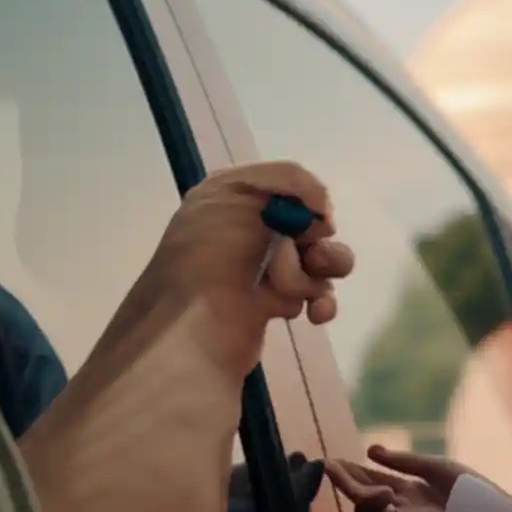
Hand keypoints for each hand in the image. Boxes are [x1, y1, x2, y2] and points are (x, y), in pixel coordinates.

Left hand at [92, 160, 354, 373]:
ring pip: (319, 258)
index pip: (287, 186)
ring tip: (304, 289)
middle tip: (311, 254)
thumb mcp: (235, 193)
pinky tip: (316, 313)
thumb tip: (320, 213)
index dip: (306, 201)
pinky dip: (322, 303)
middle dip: (317, 239)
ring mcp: (263, 268)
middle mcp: (248, 228)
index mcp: (233, 197)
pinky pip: (316, 295)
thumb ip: (290, 181)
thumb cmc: (208, 255)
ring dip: (323, 270)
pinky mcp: (274, 303)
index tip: (311, 217)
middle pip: (308, 222)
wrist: (188, 330)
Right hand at [326, 445, 478, 511]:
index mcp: (409, 492)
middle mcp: (402, 507)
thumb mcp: (437, 470)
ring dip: (362, 495)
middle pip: (365, 497)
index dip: (353, 472)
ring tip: (368, 483)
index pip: (373, 481)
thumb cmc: (471, 491)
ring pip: (368, 511)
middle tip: (331, 466)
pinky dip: (378, 508)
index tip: (332, 461)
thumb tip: (370, 450)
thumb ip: (405, 462)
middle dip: (347, 482)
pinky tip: (383, 496)